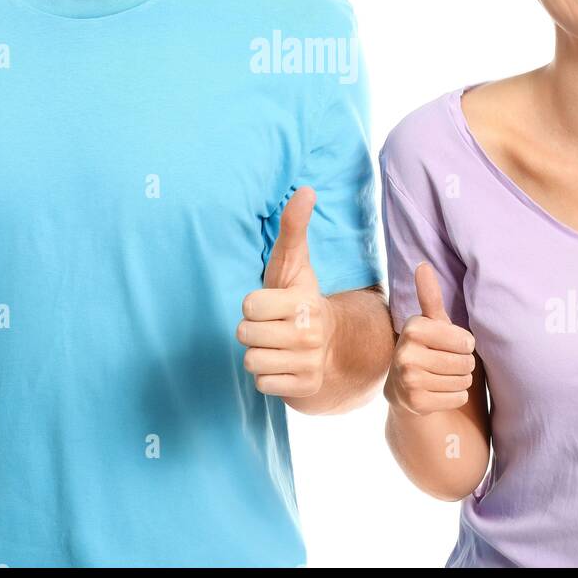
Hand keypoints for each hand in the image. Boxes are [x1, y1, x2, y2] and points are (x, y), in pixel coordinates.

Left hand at [238, 187, 332, 397]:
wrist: (332, 343)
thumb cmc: (300, 297)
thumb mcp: (294, 264)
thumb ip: (294, 228)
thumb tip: (306, 189)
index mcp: (304, 303)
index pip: (248, 305)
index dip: (253, 304)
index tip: (271, 303)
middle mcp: (309, 335)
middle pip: (245, 335)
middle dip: (252, 330)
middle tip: (272, 325)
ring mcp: (309, 364)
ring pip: (251, 362)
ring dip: (258, 354)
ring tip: (275, 344)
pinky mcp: (304, 387)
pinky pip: (262, 384)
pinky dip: (267, 376)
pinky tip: (282, 363)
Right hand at [385, 261, 475, 414]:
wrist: (404, 386)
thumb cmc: (427, 348)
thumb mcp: (430, 322)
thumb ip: (429, 295)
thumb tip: (423, 265)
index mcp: (412, 328)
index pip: (465, 341)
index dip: (465, 344)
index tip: (451, 344)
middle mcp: (405, 354)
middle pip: (465, 362)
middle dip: (463, 363)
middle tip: (446, 362)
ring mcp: (408, 381)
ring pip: (463, 382)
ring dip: (460, 380)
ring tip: (442, 376)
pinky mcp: (415, 403)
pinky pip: (458, 398)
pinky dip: (455, 397)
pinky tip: (439, 391)